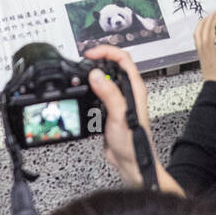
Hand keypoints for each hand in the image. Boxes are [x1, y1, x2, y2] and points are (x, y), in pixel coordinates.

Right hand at [86, 45, 182, 194]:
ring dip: (92, 75)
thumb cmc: (133, 142)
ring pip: (104, 79)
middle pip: (112, 66)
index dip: (106, 51)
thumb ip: (109, 94)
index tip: (91, 54)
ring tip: (80, 75)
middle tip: (83, 61)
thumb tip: (96, 75)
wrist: (131, 162)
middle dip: (97, 60)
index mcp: (134, 88)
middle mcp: (128, 92)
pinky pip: (98, 94)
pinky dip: (89, 90)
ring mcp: (118, 100)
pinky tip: (83, 94)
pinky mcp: (110, 110)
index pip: (123, 58)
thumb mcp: (120, 115)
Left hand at [194, 9, 215, 92]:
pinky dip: (200, 27)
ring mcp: (202, 49)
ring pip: (200, 27)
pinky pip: (197, 36)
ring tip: (215, 14)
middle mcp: (207, 46)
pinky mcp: (200, 53)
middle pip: (207, 23)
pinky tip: (205, 25)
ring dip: (207, 18)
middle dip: (215, 14)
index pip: (215, 23)